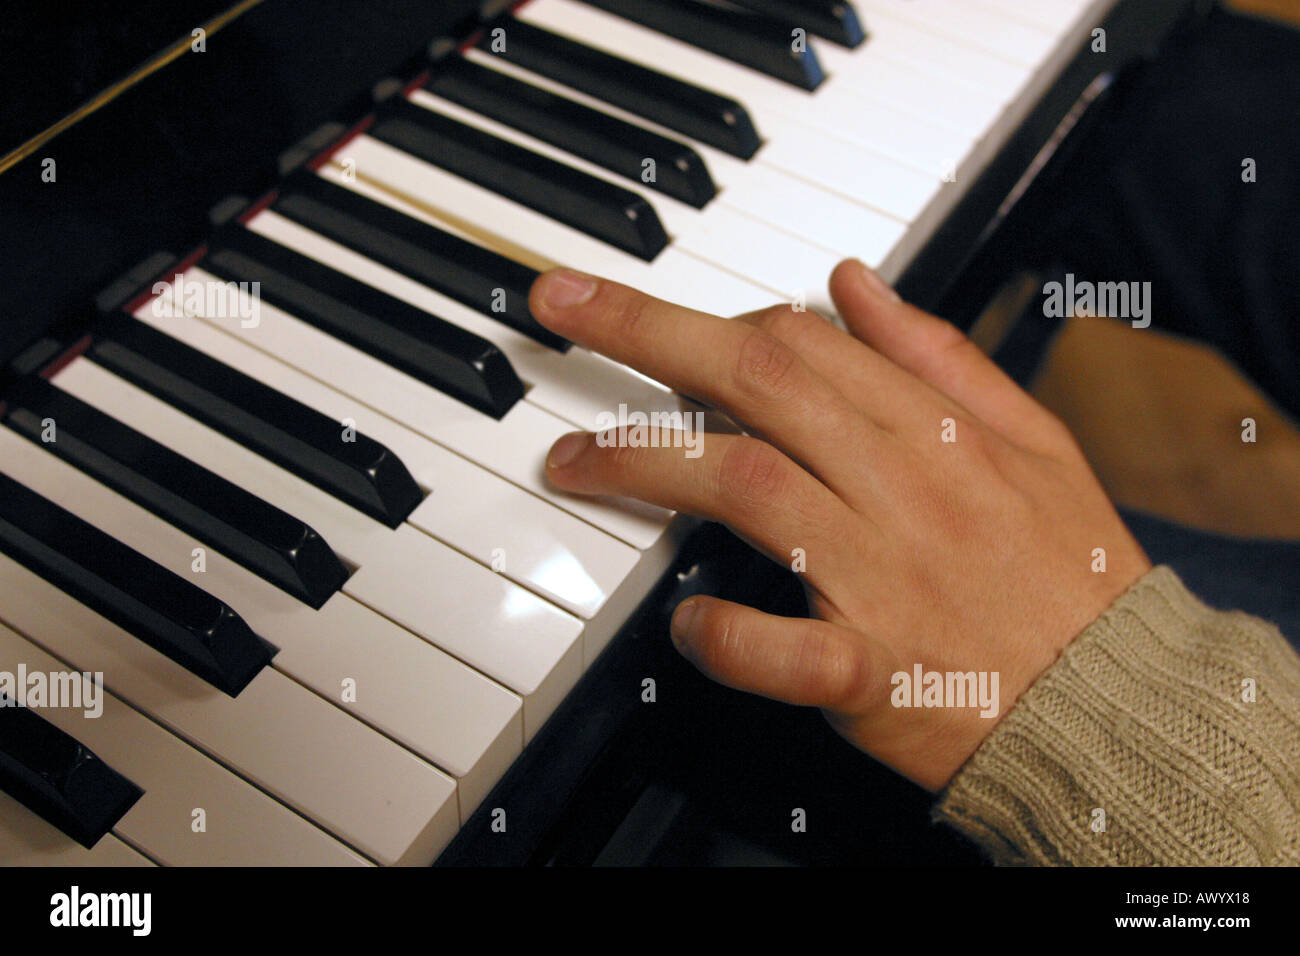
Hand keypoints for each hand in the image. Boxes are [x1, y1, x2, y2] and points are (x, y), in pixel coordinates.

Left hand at [530, 261, 1150, 790]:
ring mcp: (883, 576)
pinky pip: (781, 648)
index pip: (799, 341)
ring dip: (644, 464)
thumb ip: (936, 355)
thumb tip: (853, 282)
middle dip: (642, 333)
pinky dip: (723, 633)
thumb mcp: (1030, 438)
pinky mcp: (871, 668)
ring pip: (747, 485)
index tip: (641, 317)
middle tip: (558, 307)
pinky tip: (682, 622)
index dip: (706, 319)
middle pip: (754, 381)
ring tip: (573, 461)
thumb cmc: (1068, 573)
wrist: (1114, 702)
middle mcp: (901, 487)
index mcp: (935, 431)